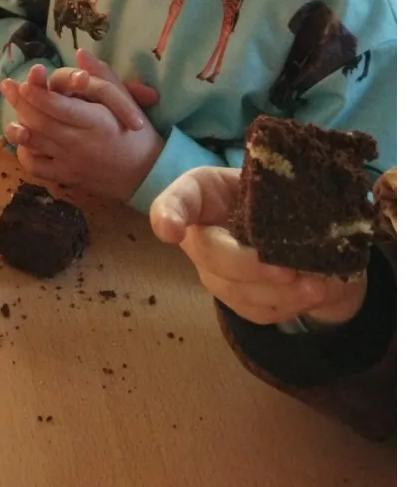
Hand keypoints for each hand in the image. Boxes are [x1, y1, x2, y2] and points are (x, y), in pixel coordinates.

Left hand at [2, 61, 164, 199]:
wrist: (146, 174)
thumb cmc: (136, 132)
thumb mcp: (124, 100)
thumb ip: (101, 75)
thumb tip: (79, 53)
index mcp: (96, 122)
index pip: (58, 107)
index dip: (37, 93)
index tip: (24, 80)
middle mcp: (80, 144)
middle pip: (41, 122)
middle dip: (21, 103)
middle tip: (8, 87)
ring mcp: (70, 163)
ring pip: (35, 143)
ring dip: (18, 125)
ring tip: (11, 110)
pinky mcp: (66, 178)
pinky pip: (36, 167)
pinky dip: (25, 153)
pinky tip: (24, 139)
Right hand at [150, 167, 368, 326]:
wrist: (295, 225)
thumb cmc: (277, 190)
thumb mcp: (279, 176)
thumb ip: (285, 184)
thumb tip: (311, 193)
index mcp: (201, 193)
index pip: (174, 202)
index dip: (168, 215)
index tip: (171, 229)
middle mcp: (198, 235)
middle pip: (209, 255)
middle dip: (248, 266)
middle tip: (288, 270)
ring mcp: (214, 271)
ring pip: (235, 290)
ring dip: (278, 292)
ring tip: (318, 286)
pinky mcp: (237, 299)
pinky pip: (258, 310)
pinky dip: (289, 305)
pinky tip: (315, 294)